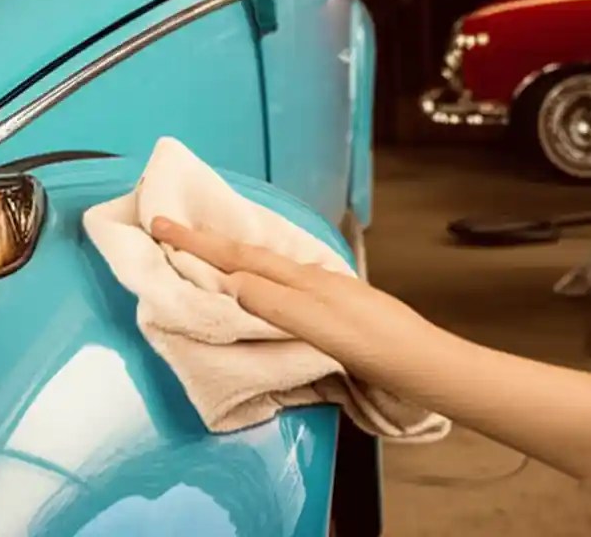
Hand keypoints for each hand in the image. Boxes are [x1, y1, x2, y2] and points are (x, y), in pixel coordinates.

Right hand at [149, 216, 437, 391]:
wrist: (429, 365)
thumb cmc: (379, 350)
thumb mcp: (321, 327)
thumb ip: (276, 304)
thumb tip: (230, 283)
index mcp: (305, 281)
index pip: (240, 259)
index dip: (198, 244)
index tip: (161, 225)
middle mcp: (313, 279)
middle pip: (251, 255)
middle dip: (207, 241)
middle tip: (169, 226)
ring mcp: (327, 292)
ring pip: (267, 267)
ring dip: (231, 256)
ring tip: (205, 247)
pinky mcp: (338, 309)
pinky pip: (283, 284)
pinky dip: (257, 277)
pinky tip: (263, 284)